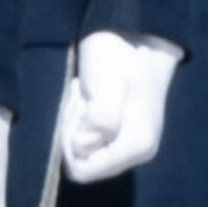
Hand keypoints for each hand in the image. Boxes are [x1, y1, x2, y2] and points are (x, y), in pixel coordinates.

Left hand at [55, 29, 179, 183]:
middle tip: (82, 97)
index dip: (68, 143)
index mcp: (137, 146)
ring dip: (75, 122)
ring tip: (87, 93)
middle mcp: (138, 152)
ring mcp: (132, 144)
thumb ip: (100, 118)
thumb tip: (83, 147)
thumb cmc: (120, 56)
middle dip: (71, 131)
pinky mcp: (124, 133)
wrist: (139, 37)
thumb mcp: (106, 82)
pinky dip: (81, 118)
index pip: (82, 169)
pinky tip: (89, 96)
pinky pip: (89, 138)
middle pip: (82, 161)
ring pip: (83, 149)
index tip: (79, 108)